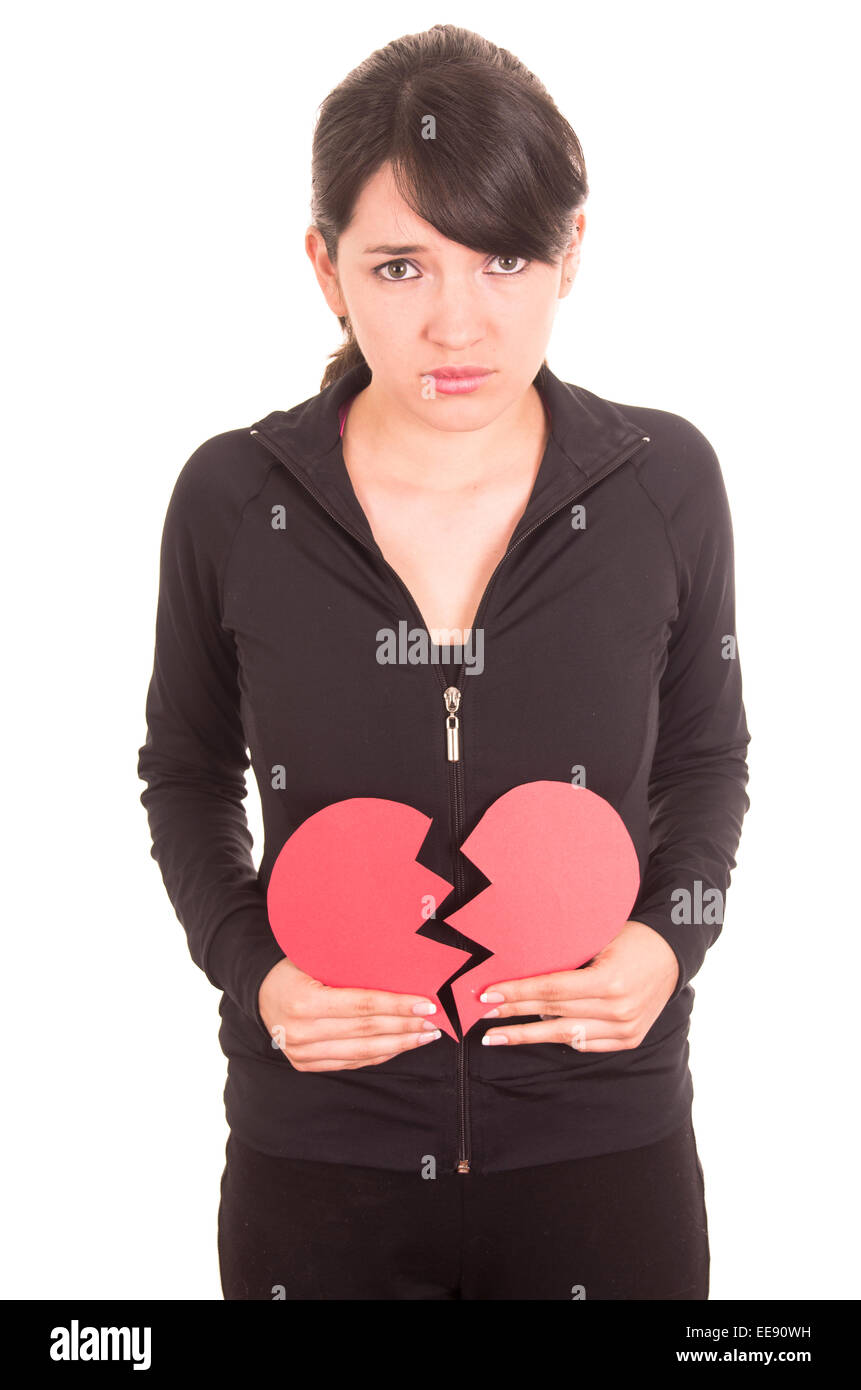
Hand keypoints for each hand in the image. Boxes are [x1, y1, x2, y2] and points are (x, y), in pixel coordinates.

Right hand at [257, 958, 442, 1070]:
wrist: (259, 991)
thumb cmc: (294, 968)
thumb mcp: (315, 958)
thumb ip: (348, 967)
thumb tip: (397, 966)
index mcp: (304, 1002)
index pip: (363, 1005)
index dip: (397, 1006)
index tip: (426, 1004)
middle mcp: (302, 1032)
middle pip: (367, 1031)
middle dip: (406, 1026)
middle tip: (435, 1021)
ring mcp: (302, 1053)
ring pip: (363, 1052)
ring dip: (399, 1044)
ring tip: (425, 1035)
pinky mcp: (306, 1065)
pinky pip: (352, 1062)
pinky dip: (380, 1055)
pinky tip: (400, 1045)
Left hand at [478, 921, 679, 1051]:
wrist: (673, 954)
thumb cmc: (632, 936)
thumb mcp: (600, 936)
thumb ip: (567, 953)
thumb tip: (522, 963)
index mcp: (610, 981)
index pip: (552, 989)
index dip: (517, 993)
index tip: (487, 994)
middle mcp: (618, 1009)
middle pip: (553, 1013)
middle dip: (514, 1014)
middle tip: (482, 1015)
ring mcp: (626, 1029)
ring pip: (566, 1035)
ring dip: (528, 1035)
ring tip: (496, 1036)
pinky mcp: (629, 1039)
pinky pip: (586, 1043)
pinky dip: (560, 1037)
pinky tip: (534, 1034)